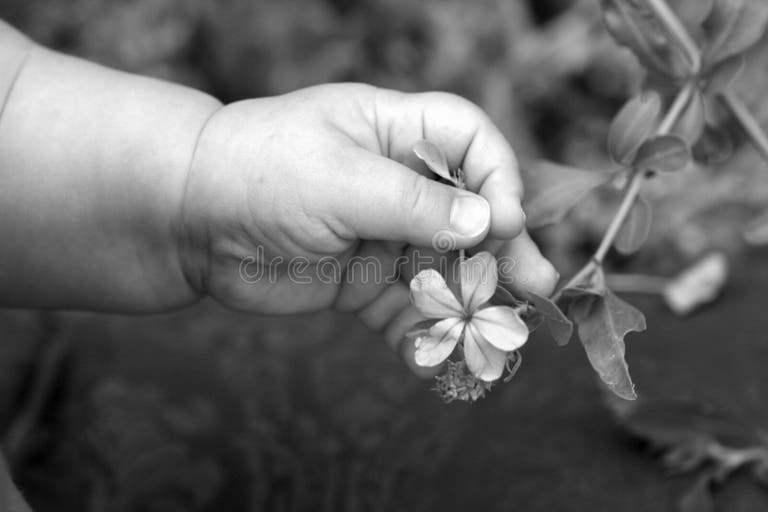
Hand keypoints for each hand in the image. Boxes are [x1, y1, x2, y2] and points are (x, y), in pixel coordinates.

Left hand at [180, 83, 557, 372]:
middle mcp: (395, 182)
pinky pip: (403, 311)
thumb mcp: (339, 179)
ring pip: (443, 268)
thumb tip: (489, 224)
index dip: (498, 177)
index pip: (469, 140)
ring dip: (472, 302)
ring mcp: (381, 235)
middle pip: (470, 212)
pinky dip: (422, 336)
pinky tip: (435, 364)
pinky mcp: (361, 283)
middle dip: (502, 249)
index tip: (504, 220)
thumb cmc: (258, 174)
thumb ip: (414, 204)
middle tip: (536, 286)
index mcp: (393, 133)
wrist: (188, 222)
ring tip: (499, 338)